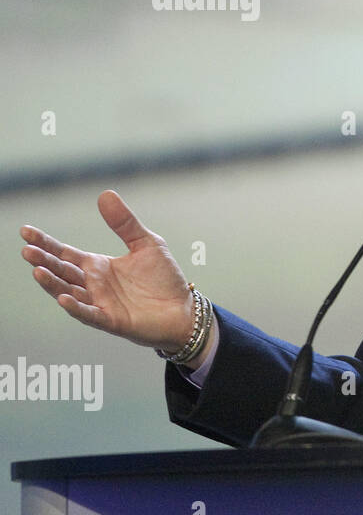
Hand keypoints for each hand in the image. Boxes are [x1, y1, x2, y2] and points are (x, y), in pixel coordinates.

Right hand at [19, 190, 195, 352]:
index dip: (45, 243)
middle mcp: (93, 284)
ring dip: (53, 283)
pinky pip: (90, 314)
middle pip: (62, 271)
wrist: (184, 309)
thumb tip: (105, 194)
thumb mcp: (146, 244)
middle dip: (44, 262)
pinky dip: (76, 307)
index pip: (64, 253)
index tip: (25, 231)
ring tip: (37, 271)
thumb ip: (125, 223)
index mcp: (97, 266)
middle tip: (27, 250)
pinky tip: (63, 298)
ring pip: (69, 292)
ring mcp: (100, 303)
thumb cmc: (163, 278)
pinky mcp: (112, 320)